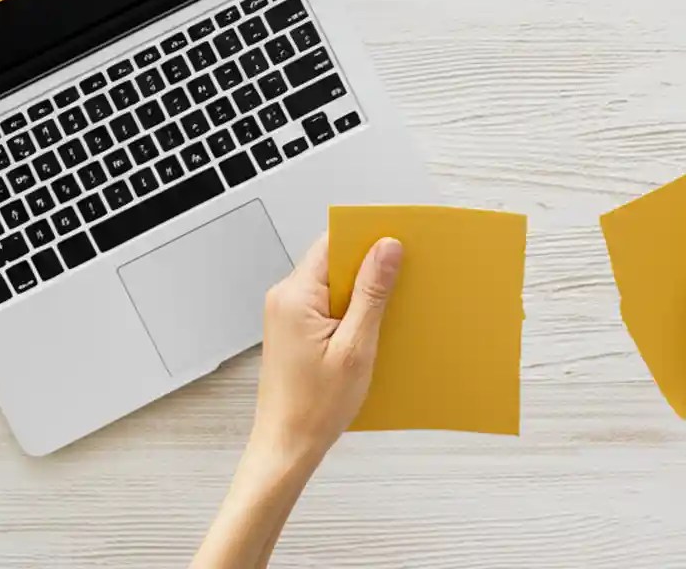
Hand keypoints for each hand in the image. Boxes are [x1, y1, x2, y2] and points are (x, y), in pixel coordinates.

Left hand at [249, 233, 403, 466]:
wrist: (287, 445)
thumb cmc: (315, 407)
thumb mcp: (355, 347)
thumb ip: (371, 294)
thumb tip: (387, 248)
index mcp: (295, 296)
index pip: (332, 243)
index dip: (366, 239)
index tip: (398, 244)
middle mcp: (284, 297)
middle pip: (333, 260)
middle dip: (368, 269)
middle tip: (401, 283)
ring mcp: (286, 313)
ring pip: (332, 283)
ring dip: (361, 294)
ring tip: (386, 315)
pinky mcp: (293, 328)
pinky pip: (326, 304)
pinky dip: (350, 312)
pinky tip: (368, 332)